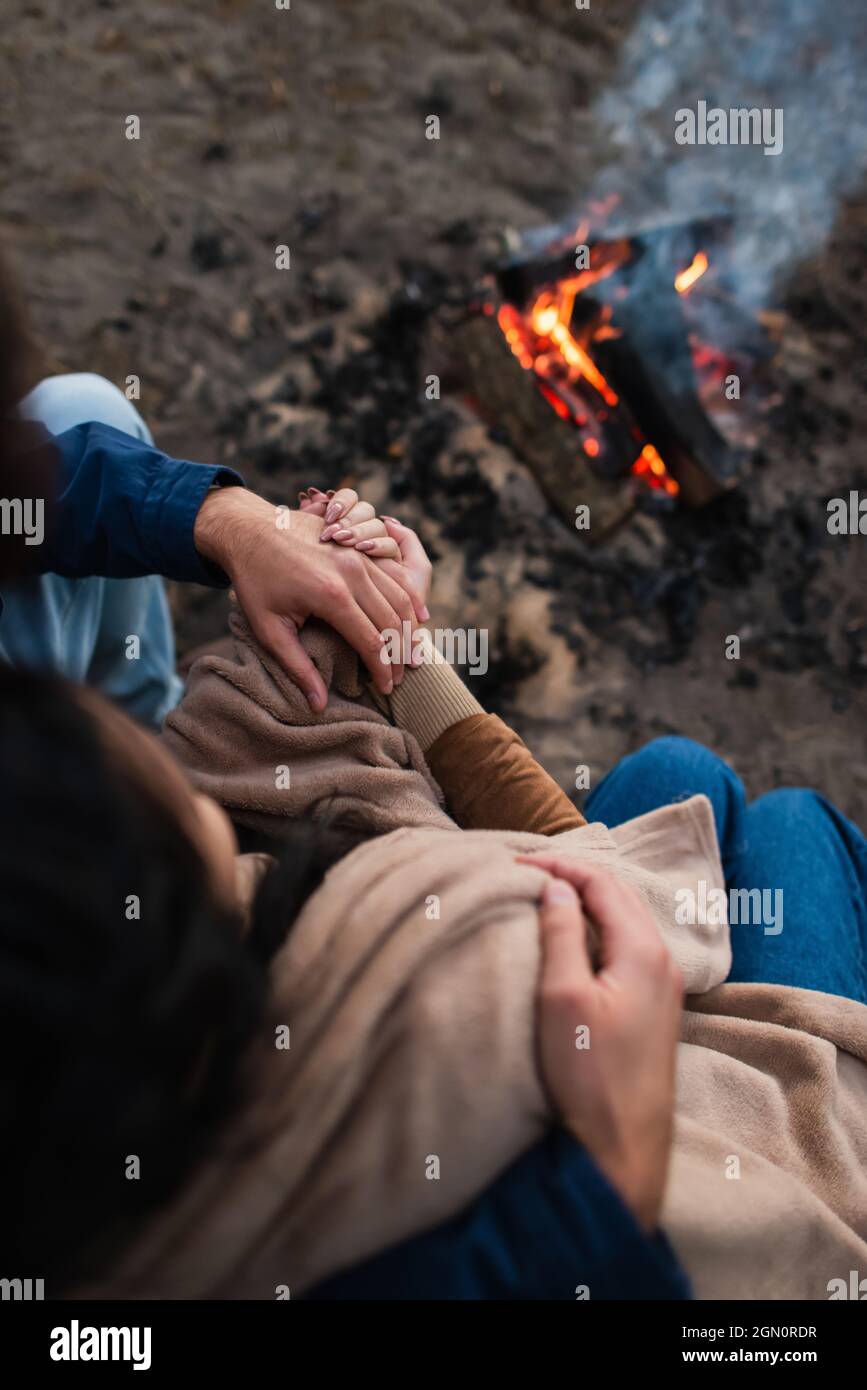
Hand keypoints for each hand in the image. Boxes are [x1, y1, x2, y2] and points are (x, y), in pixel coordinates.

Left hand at [193, 487, 418, 709]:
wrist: (249, 528)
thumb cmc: (254, 581)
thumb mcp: (268, 628)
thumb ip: (297, 667)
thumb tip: (317, 705)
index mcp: (332, 596)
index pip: (372, 642)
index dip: (383, 669)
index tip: (387, 688)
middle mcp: (353, 572)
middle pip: (393, 620)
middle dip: (401, 653)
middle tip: (402, 677)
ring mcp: (359, 554)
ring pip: (401, 595)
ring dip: (411, 626)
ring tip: (413, 653)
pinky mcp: (360, 546)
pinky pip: (396, 572)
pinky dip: (411, 596)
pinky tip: (417, 616)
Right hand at [518, 855, 682, 1231]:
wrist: (623, 1148)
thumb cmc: (589, 1076)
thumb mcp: (562, 999)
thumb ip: (562, 935)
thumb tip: (555, 888)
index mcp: (644, 952)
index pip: (602, 884)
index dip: (559, 866)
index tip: (516, 865)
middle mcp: (663, 962)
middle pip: (619, 896)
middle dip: (574, 877)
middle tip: (527, 873)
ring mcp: (663, 987)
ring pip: (625, 921)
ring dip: (587, 903)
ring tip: (543, 898)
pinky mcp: (654, 1009)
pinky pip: (627, 947)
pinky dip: (598, 929)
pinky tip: (572, 940)